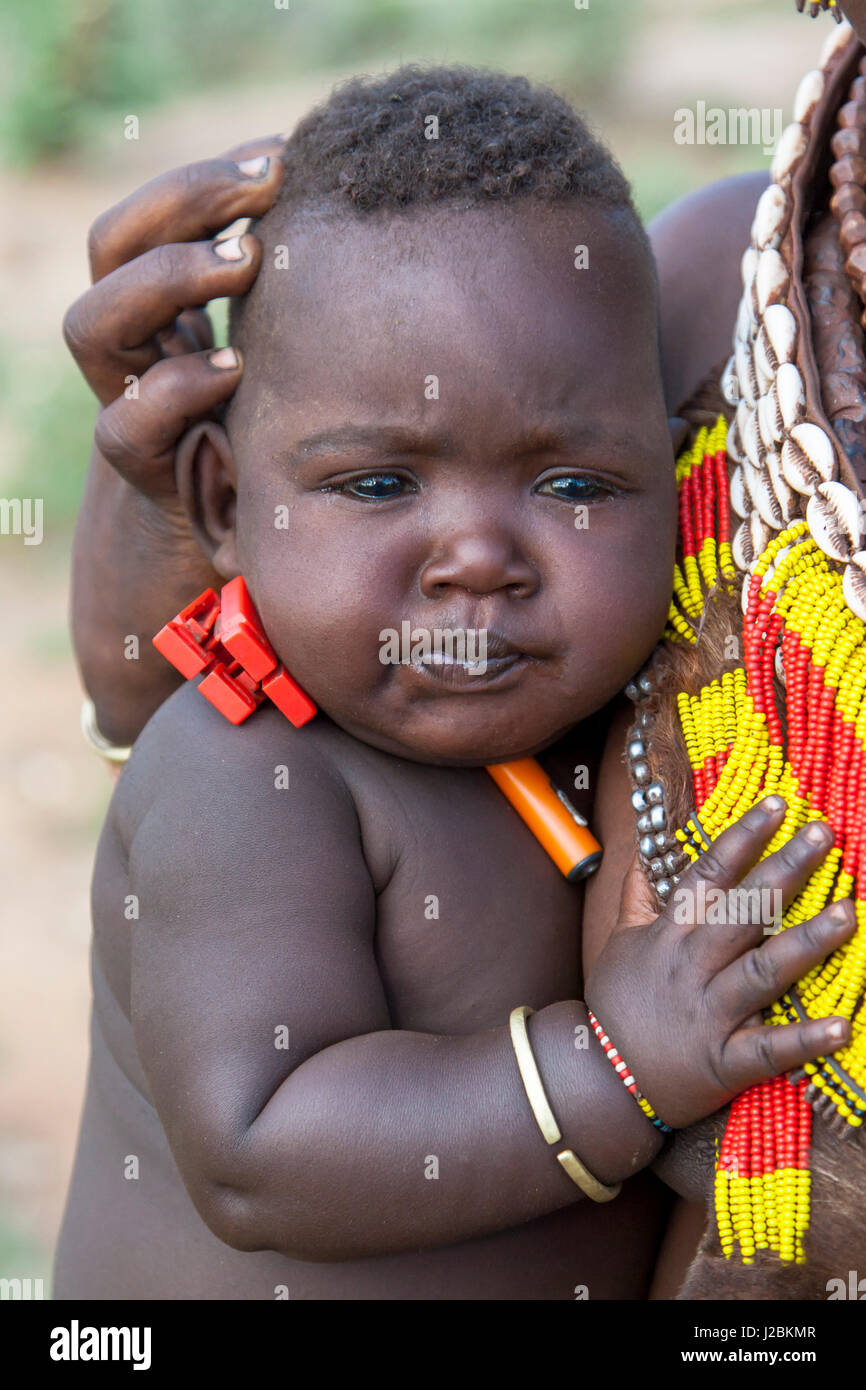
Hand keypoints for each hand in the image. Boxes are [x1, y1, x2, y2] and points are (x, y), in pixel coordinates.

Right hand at [63, 133, 284, 510]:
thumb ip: (281, 276)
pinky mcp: (141, 464)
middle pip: (110, 244)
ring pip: (91, 324)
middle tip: (265, 190)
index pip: (147, 215)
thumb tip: (330, 194)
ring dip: (168, 279)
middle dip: (184, 202)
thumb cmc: (268, 406)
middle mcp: (128, 338)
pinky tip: (237, 367)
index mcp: (153, 295)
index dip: (202, 178)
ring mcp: (123, 397)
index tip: (277, 155)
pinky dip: (178, 389)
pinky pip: (126, 425)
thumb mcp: (275, 333)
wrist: (235, 509)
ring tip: (248, 261)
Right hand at [585, 796, 853, 1129]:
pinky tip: (842, 1025)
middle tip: (824, 835)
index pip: (708, 875)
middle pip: (743, 911)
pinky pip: (768, 1050)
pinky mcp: (724, 1063)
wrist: (598, 1080)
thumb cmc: (616, 1006)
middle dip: (785, 871)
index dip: (742, 838)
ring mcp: (709, 1014)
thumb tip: (645, 849)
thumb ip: (638, 894)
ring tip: (849, 912)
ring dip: (807, 942)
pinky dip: (804, 1040)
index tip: (776, 805)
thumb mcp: (620, 942)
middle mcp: (691, 966)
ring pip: (763, 971)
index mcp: (670, 934)